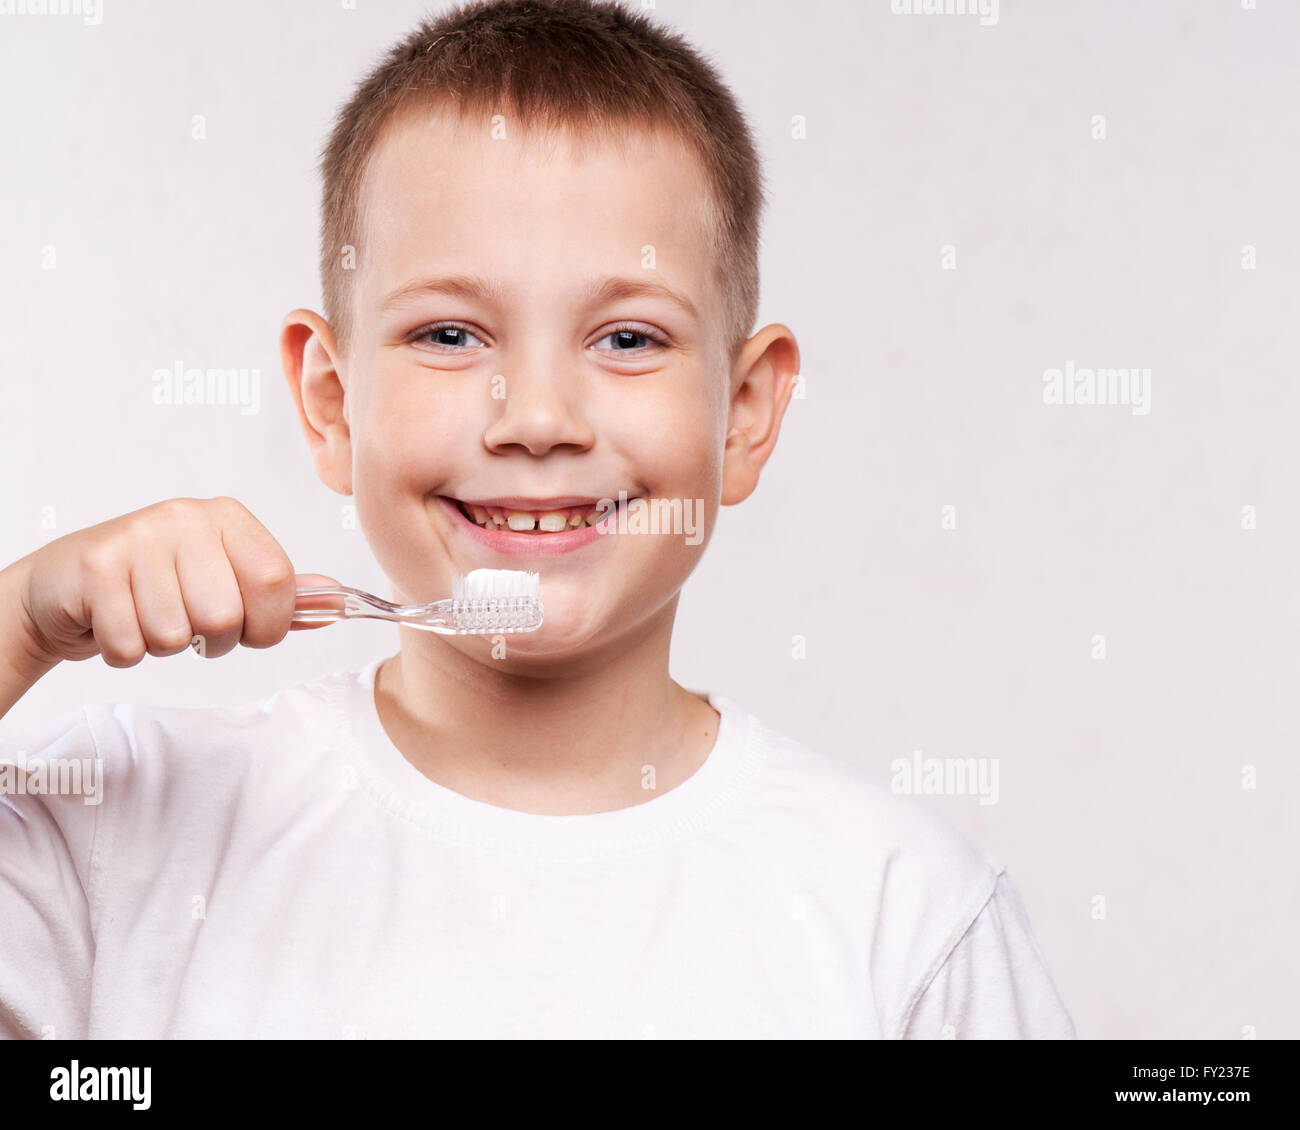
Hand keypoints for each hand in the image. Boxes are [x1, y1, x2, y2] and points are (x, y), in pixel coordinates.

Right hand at [12, 496, 335, 667]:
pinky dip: (126, 651)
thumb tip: (335, 602)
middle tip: (188, 624)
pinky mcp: (96, 568)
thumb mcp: (223, 579)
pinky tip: (118, 622)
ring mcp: (138, 538)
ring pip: (177, 635)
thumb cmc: (156, 585)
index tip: (250, 630)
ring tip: (148, 616)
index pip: (277, 580)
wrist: (66, 585)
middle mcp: (185, 518)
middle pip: (226, 617)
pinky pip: (131, 645)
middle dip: (211, 642)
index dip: (269, 624)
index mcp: (228, 518)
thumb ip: (279, 594)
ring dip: (164, 645)